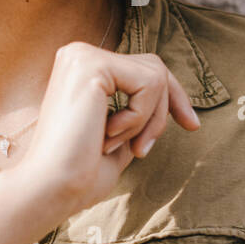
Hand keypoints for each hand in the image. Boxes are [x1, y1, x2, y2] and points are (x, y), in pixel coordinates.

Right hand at [13, 42, 199, 218]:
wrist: (51, 188)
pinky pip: (148, 83)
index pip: (142, 69)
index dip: (173, 96)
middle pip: (154, 67)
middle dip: (163, 111)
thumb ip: (137, 114)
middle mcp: (79, 55)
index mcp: (81, 69)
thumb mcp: (119, 139)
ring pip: (155, 75)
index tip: (193, 125)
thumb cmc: (79, 173)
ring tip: (116, 145)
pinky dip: (139, 118)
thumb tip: (168, 103)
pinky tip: (107, 135)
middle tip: (142, 151)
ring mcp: (83, 56)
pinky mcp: (91, 65)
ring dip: (147, 121)